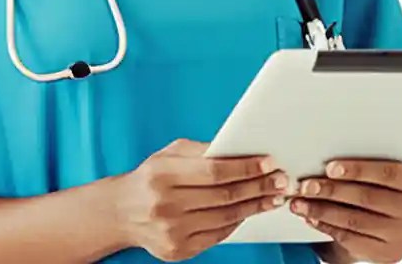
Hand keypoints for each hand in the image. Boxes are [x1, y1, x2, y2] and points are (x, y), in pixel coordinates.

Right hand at [115, 139, 287, 261]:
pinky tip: (250, 211)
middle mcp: (165, 204)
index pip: (213, 171)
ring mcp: (172, 230)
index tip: (268, 162)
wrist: (120, 213)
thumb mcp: (167, 155)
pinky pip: (219, 235)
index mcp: (161, 174)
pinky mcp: (178, 249)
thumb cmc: (149, 179)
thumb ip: (200, 151)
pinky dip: (238, 222)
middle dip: (258, 186)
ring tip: (273, 196)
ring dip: (255, 206)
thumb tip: (238, 150)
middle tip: (281, 180)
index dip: (245, 167)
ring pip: (226, 218)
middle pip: (224, 196)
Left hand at [291, 159, 401, 263]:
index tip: (329, 168)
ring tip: (299, 203)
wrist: (386, 226)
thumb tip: (318, 156)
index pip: (388, 173)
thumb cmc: (378, 191)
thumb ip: (359, 166)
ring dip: (322, 210)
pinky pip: (352, 239)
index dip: (358, 170)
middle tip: (305, 186)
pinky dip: (327, 227)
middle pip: (368, 198)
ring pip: (356, 220)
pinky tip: (312, 218)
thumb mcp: (377, 175)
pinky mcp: (389, 254)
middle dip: (331, 190)